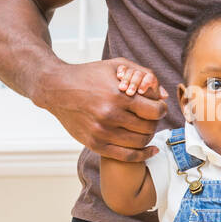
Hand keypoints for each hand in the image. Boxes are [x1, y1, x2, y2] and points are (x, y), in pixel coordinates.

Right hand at [36, 57, 168, 161]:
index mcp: (118, 96)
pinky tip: (150, 150)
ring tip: (144, 127)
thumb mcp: (117, 66)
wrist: (56, 89)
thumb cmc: (89, 75)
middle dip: (154, 122)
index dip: (161, 109)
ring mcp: (102, 132)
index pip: (154, 111)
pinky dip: (142, 155)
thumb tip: (164, 95)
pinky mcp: (95, 144)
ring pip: (140, 142)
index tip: (158, 107)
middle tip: (150, 117)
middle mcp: (111, 116)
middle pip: (148, 127)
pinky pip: (126, 156)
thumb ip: (144, 75)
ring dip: (147, 136)